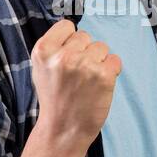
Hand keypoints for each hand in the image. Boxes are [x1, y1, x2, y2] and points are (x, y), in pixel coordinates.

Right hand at [29, 19, 121, 146]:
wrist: (63, 130)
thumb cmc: (54, 99)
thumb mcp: (41, 69)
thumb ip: (55, 48)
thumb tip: (74, 31)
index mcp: (43, 50)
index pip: (67, 26)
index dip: (71, 40)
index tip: (69, 56)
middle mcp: (63, 55)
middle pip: (85, 36)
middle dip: (84, 52)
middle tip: (77, 76)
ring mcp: (84, 65)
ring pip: (101, 47)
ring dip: (98, 61)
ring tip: (87, 82)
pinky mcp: (103, 75)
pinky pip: (115, 60)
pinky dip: (111, 71)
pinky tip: (99, 85)